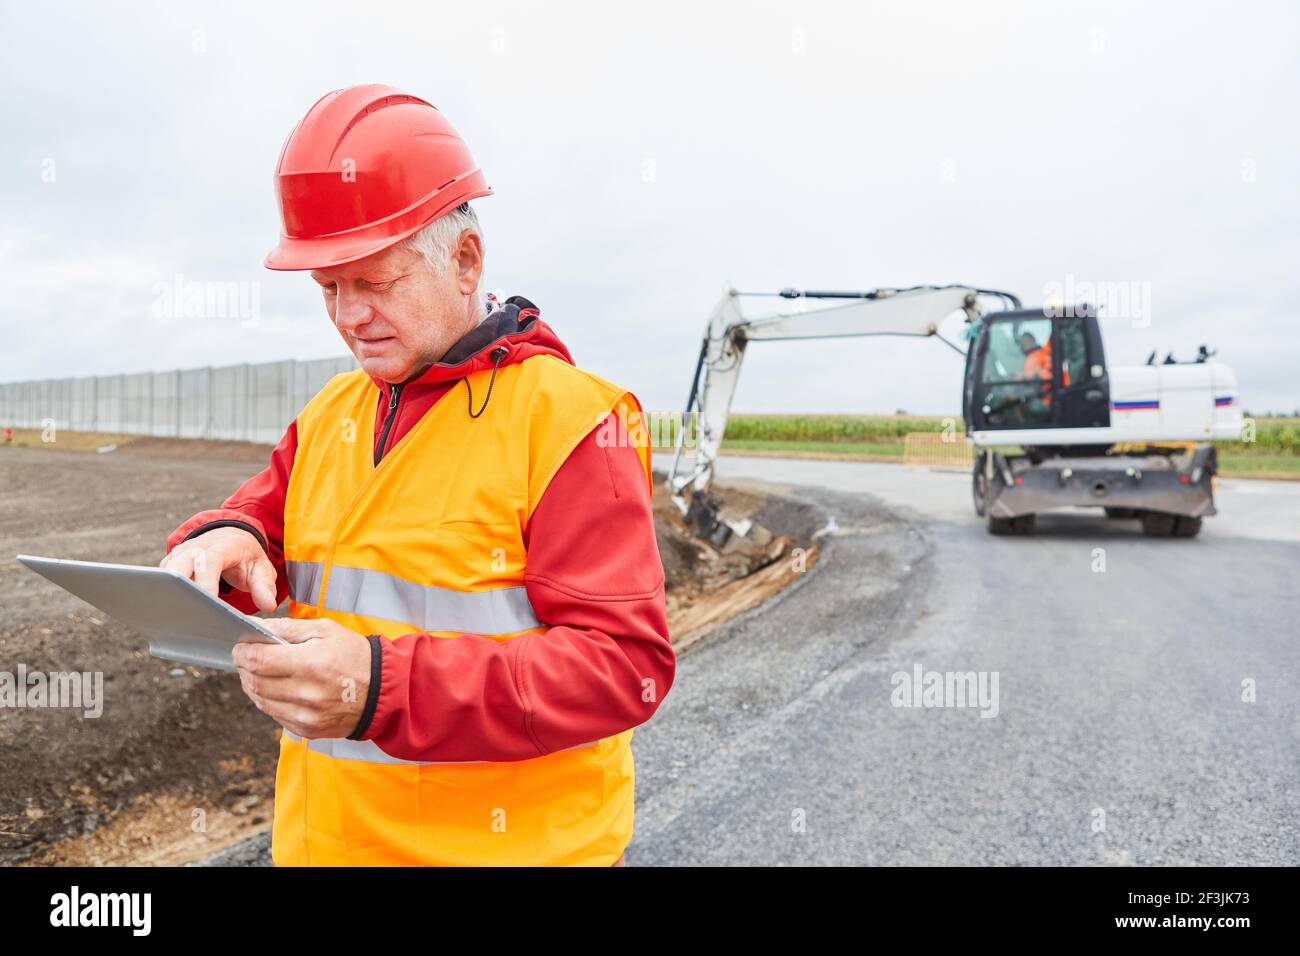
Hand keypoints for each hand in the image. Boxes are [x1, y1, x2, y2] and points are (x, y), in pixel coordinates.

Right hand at [161, 527, 277, 611]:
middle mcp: (196, 548)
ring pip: (165, 573)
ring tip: (174, 617)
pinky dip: (163, 593)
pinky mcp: (170, 564)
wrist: (231, 539)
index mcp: (222, 547)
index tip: (206, 603)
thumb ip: (264, 586)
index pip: (209, 561)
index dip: (205, 582)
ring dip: (167, 592)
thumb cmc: (245, 558)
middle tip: (182, 613)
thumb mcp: (261, 569)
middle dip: (178, 588)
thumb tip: (268, 604)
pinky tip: (169, 613)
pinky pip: (160, 579)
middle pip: (179, 565)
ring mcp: (180, 555)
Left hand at [232, 618, 372, 739]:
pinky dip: (269, 701)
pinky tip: (278, 689)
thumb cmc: (354, 655)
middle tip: (248, 657)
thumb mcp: (325, 630)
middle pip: (254, 682)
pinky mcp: (307, 730)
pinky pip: (274, 715)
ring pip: (260, 701)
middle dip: (244, 668)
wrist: (383, 690)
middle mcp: (307, 693)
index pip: (257, 660)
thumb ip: (286, 627)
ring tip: (261, 672)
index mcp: (311, 663)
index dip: (241, 652)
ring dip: (253, 685)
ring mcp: (307, 716)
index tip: (240, 646)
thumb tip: (251, 625)